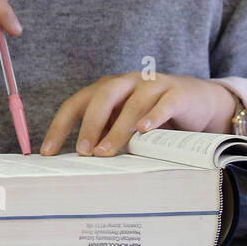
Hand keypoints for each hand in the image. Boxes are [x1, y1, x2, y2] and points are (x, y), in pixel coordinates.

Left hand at [39, 73, 236, 156]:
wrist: (199, 102)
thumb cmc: (154, 116)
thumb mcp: (125, 124)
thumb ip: (106, 134)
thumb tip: (78, 163)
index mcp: (108, 89)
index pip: (77, 102)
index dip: (60, 126)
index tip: (47, 152)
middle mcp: (127, 82)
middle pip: (102, 96)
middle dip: (89, 124)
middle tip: (82, 152)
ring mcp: (152, 84)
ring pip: (131, 103)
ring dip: (117, 128)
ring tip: (106, 151)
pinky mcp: (177, 93)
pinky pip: (162, 103)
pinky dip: (152, 116)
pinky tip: (143, 130)